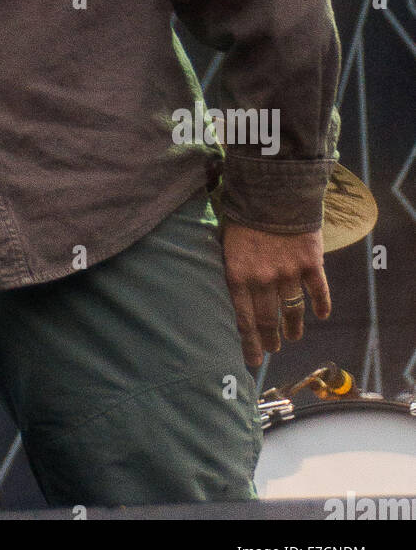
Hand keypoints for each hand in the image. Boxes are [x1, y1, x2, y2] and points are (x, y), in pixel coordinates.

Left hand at [221, 222, 330, 367]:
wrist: (270, 189)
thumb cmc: (242, 213)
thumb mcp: (226, 241)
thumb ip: (232, 266)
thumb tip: (232, 288)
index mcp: (238, 275)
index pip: (244, 319)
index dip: (249, 343)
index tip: (252, 360)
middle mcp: (263, 280)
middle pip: (268, 319)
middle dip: (271, 339)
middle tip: (273, 349)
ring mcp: (288, 273)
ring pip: (293, 310)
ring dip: (293, 326)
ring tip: (293, 336)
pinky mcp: (310, 263)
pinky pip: (318, 291)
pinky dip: (321, 305)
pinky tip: (322, 314)